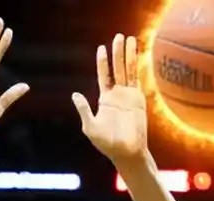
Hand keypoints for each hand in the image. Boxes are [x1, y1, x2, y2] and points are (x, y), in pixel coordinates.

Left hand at [71, 33, 148, 163]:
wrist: (126, 152)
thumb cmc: (107, 144)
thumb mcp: (90, 127)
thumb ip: (83, 110)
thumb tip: (74, 94)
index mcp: (105, 99)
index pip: (104, 75)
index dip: (102, 62)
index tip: (101, 48)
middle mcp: (118, 95)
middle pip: (117, 68)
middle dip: (117, 53)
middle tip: (118, 36)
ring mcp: (129, 96)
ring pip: (128, 70)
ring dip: (128, 55)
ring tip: (129, 38)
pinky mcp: (138, 100)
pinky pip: (138, 79)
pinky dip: (137, 67)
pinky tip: (138, 55)